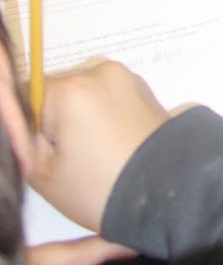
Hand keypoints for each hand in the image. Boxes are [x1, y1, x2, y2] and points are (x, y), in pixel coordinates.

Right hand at [28, 61, 171, 235]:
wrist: (165, 193)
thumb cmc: (100, 189)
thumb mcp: (43, 173)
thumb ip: (22, 139)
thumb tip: (16, 116)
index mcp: (71, 89)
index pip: (27, 94)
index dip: (30, 126)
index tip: (44, 152)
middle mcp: (99, 71)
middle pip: (57, 91)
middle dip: (55, 119)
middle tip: (69, 158)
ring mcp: (124, 76)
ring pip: (83, 93)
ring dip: (79, 116)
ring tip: (93, 153)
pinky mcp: (142, 86)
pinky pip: (107, 95)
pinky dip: (102, 114)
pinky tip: (110, 144)